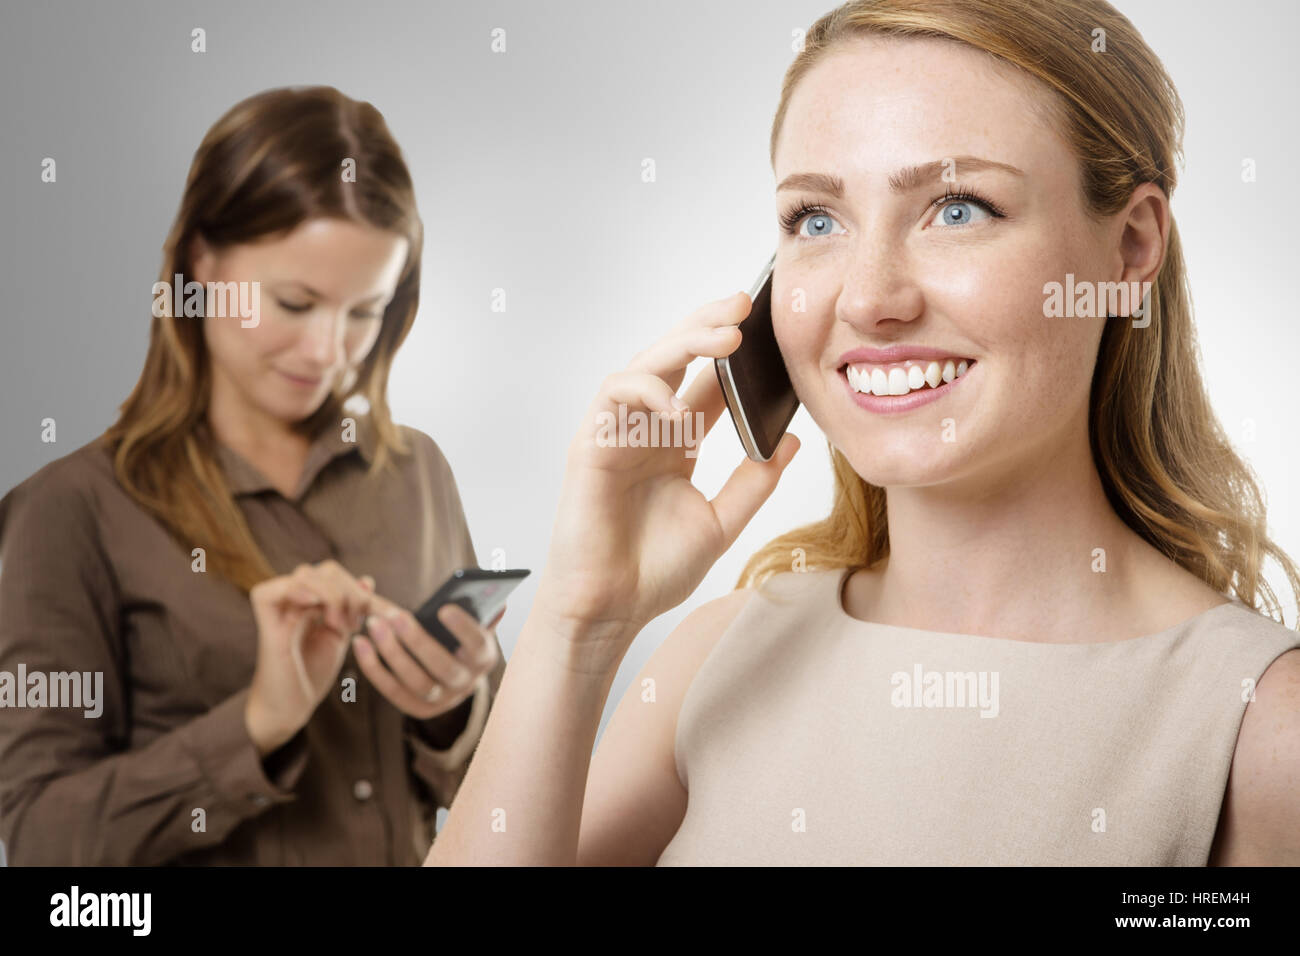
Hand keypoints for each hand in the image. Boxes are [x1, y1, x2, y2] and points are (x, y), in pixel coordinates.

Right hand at [245, 559, 372, 755]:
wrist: (290, 708)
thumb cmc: (313, 674)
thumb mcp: (341, 637)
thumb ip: (352, 609)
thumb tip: (367, 579)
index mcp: (311, 600)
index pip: (336, 573)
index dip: (359, 589)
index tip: (377, 615)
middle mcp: (293, 600)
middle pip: (325, 570)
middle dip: (351, 592)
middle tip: (356, 624)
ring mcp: (279, 611)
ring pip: (305, 575)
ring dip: (334, 596)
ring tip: (341, 626)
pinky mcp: (266, 628)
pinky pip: (267, 593)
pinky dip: (294, 591)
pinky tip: (314, 606)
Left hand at [351, 580, 502, 719]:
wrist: (456, 673)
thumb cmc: (460, 636)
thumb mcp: (472, 622)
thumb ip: (476, 608)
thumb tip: (486, 591)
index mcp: (484, 658)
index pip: (477, 644)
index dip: (463, 628)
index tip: (444, 608)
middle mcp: (467, 683)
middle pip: (443, 667)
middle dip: (417, 641)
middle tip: (395, 615)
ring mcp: (443, 700)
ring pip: (417, 683)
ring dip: (392, 653)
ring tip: (373, 624)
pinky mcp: (419, 708)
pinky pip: (393, 691)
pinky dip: (374, 668)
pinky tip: (360, 642)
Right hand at [533, 291, 799, 665]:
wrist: (611, 610)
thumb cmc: (653, 571)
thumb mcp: (721, 522)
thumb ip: (753, 481)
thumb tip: (789, 439)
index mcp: (675, 443)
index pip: (704, 381)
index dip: (732, 353)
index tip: (770, 328)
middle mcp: (646, 430)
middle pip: (674, 360)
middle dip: (706, 326)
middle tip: (744, 303)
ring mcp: (616, 434)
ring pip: (645, 365)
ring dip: (682, 344)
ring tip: (726, 338)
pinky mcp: (590, 445)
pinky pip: (614, 396)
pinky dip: (648, 392)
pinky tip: (681, 410)